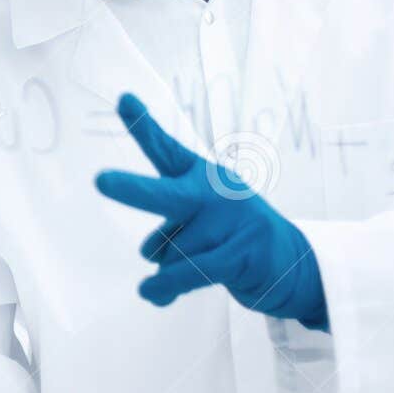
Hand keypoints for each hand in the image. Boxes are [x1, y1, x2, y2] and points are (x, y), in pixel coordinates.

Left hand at [95, 94, 329, 330]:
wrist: (292, 264)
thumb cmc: (231, 237)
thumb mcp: (198, 224)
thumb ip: (166, 246)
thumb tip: (150, 286)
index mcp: (200, 175)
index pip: (166, 149)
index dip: (143, 125)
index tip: (123, 99)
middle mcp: (215, 191)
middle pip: (165, 195)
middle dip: (133, 189)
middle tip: (100, 181)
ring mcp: (232, 220)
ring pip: (169, 254)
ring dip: (169, 268)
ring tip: (199, 260)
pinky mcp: (243, 253)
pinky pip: (188, 274)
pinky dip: (165, 288)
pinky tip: (152, 294)